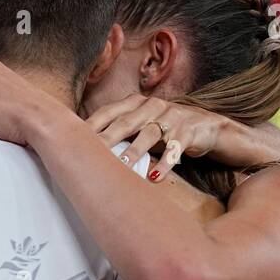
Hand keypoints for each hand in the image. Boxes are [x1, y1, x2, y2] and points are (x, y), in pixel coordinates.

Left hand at [86, 94, 227, 182]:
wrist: (206, 126)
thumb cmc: (163, 129)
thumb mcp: (140, 125)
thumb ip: (118, 132)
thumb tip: (85, 149)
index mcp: (135, 103)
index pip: (108, 112)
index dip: (92, 125)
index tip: (74, 140)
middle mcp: (152, 106)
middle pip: (125, 123)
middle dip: (107, 138)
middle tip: (91, 154)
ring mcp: (171, 116)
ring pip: (149, 134)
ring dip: (135, 151)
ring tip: (122, 166)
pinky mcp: (188, 130)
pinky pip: (175, 147)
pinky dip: (165, 162)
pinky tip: (155, 176)